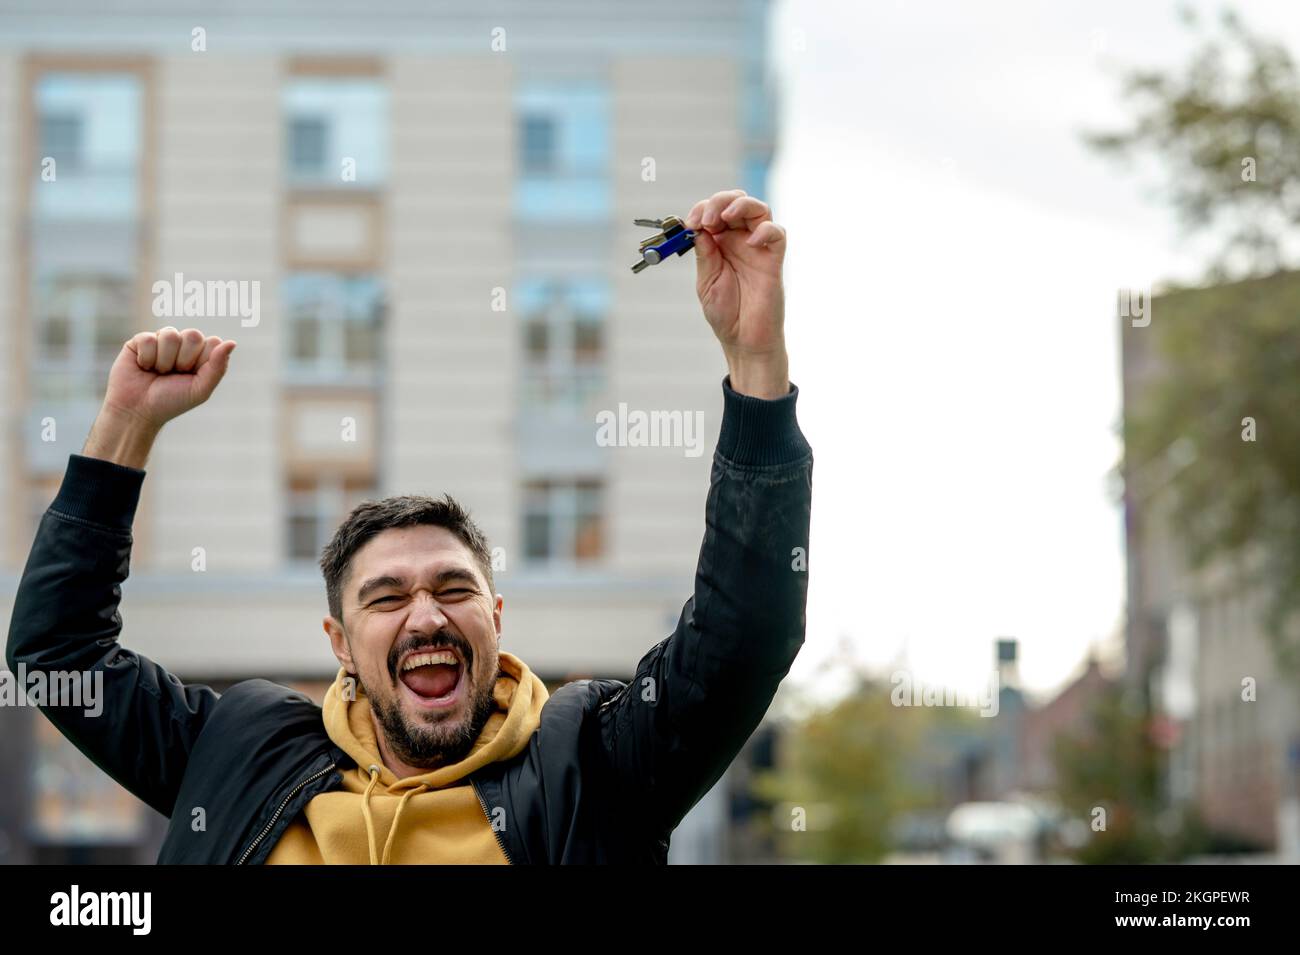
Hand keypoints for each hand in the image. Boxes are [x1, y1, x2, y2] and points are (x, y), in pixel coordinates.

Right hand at [84, 327, 236, 467]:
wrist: (138, 411)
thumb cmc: (172, 401)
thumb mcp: (200, 389)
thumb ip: (218, 367)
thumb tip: (232, 342)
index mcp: (201, 354)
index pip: (213, 342)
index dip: (202, 361)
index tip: (192, 376)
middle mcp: (183, 344)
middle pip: (193, 335)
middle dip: (184, 360)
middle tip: (174, 374)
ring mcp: (162, 340)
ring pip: (171, 335)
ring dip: (164, 361)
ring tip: (158, 372)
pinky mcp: (141, 340)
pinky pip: (149, 339)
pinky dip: (147, 358)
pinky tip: (144, 367)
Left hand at [685, 189, 788, 398]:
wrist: (744, 340)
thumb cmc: (726, 314)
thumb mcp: (706, 281)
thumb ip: (705, 254)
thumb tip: (699, 227)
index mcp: (720, 244)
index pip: (713, 212)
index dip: (702, 209)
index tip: (691, 222)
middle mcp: (739, 240)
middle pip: (736, 201)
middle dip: (719, 201)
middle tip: (707, 219)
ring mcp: (758, 248)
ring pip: (758, 208)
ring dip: (740, 205)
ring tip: (724, 218)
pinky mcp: (774, 259)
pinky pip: (777, 233)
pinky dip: (765, 230)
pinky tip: (751, 242)